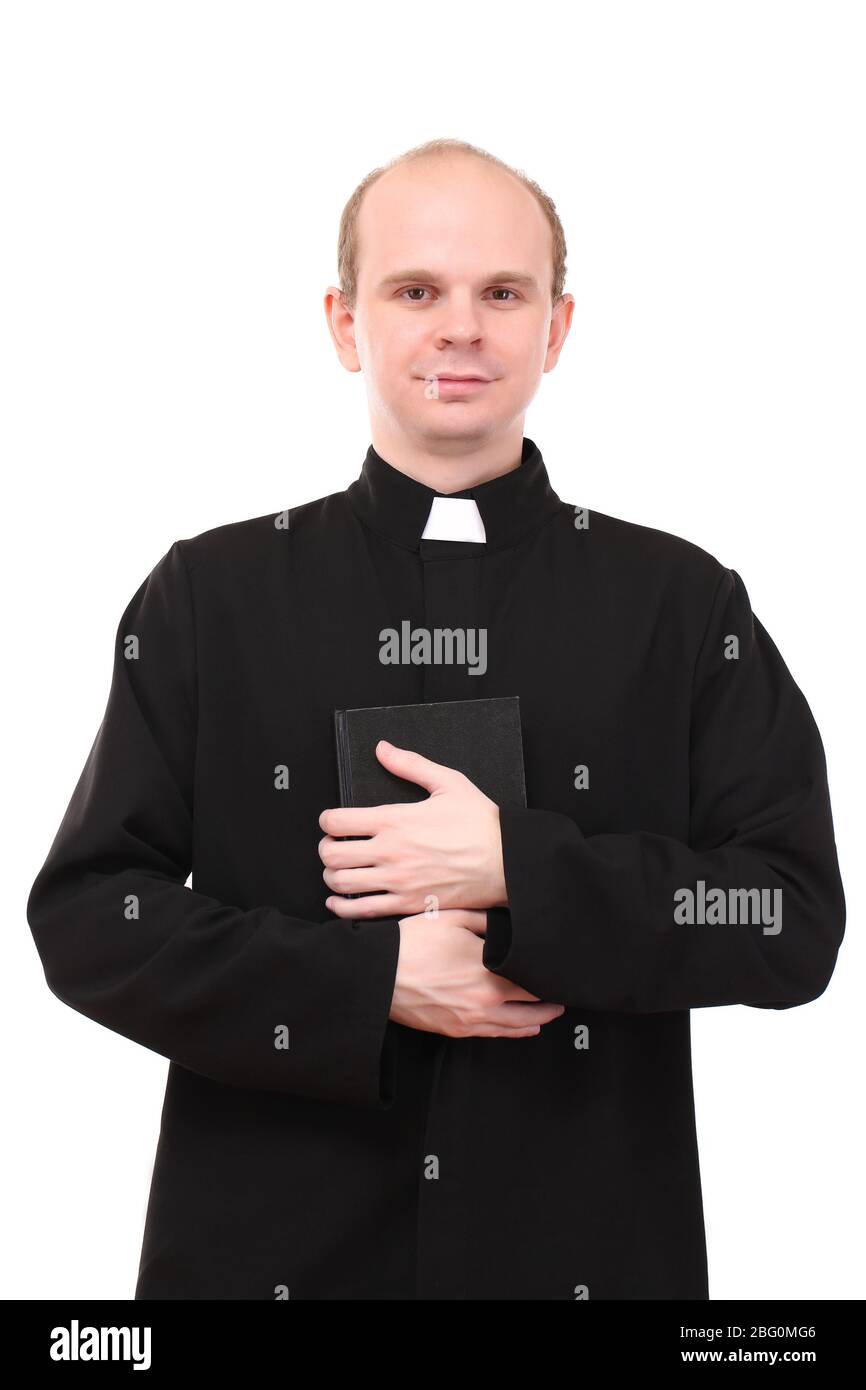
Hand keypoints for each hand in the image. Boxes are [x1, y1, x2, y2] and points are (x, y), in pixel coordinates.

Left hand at [318, 740, 507, 918]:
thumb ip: (410, 764)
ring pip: (341, 882)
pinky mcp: (407, 904)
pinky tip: (340, 899)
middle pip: (331, 853)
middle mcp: (390, 852)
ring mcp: (397, 881)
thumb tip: (383, 749)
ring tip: (338, 869)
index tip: (332, 820)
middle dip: (325, 847)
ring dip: (332, 875)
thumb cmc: (481, 823)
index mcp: (395, 820)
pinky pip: (361, 910)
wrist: (507, 862)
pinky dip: (342, 906)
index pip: (336, 821)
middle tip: (333, 844)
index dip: (326, 819)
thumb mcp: (449, 782)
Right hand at [390, 909, 564, 1037]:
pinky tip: (527, 1028)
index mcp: (488, 973)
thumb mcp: (451, 919)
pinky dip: (516, 1031)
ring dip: (540, 1020)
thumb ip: (486, 921)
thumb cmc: (412, 943)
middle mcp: (485, 1002)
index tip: (563, 972)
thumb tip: (508, 921)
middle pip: (532, 1007)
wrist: (379, 975)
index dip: (551, 978)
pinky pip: (495, 1034)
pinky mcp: (456, 1030)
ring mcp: (470, 1019)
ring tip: (554, 1012)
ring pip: (517, 1026)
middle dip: (552, 1001)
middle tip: (567, 993)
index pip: (533, 981)